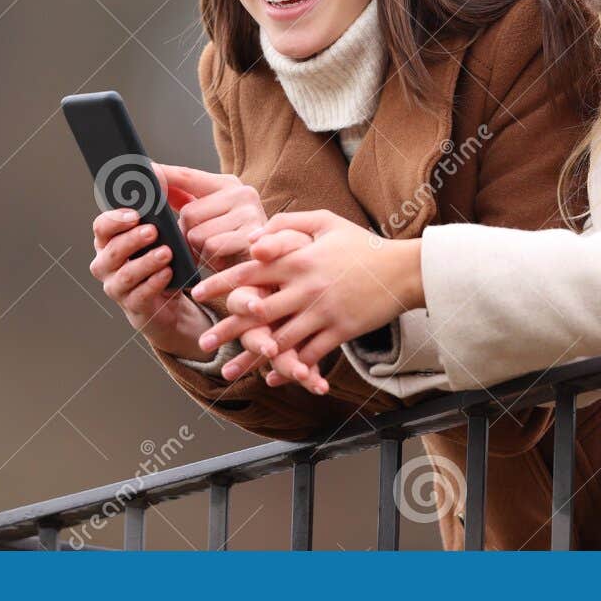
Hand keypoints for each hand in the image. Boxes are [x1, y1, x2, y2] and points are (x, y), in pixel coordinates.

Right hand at [89, 207, 211, 359]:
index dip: (115, 219)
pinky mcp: (132, 306)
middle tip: (153, 231)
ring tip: (166, 253)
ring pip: (126, 274)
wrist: (165, 302)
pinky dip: (155, 282)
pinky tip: (168, 273)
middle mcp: (105, 265)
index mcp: (108, 242)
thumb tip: (167, 191)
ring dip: (146, 262)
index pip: (101, 227)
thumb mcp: (158, 238)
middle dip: (133, 239)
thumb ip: (157, 219)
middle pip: (112, 250)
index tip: (136, 213)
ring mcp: (115, 287)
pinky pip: (140, 294)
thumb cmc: (159, 261)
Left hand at [154, 163, 266, 272]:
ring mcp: (250, 213)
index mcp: (228, 184)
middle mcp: (242, 193)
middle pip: (188, 212)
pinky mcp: (251, 235)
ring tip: (216, 252)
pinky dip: (210, 259)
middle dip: (187, 234)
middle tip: (202, 244)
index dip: (164, 175)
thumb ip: (184, 199)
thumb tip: (153, 179)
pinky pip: (211, 246)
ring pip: (197, 233)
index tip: (143, 170)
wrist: (265, 270)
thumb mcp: (209, 218)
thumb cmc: (230, 243)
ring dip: (199, 250)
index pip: (188, 176)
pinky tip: (224, 259)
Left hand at [190, 211, 423, 389]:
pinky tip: (271, 378)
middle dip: (226, 328)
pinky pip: (308, 355)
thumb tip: (255, 237)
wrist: (402, 270)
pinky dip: (289, 369)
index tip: (198, 292)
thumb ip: (287, 223)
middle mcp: (305, 287)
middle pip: (257, 311)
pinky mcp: (339, 331)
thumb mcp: (325, 222)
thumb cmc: (362, 245)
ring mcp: (322, 312)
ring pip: (279, 339)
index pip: (251, 271)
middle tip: (204, 342)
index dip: (222, 282)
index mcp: (298, 259)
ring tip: (227, 372)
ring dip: (251, 358)